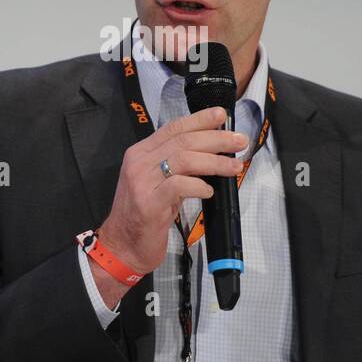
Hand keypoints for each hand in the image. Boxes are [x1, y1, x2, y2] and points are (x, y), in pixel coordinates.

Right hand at [97, 106, 246, 284]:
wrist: (122, 246)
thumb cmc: (144, 215)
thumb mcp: (158, 182)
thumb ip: (178, 166)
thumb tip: (212, 152)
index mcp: (141, 152)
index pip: (174, 127)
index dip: (200, 119)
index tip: (222, 115)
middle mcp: (139, 162)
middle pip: (183, 140)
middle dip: (216, 138)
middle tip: (239, 141)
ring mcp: (142, 181)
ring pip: (185, 159)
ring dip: (215, 161)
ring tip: (233, 166)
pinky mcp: (149, 202)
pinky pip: (180, 185)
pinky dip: (199, 185)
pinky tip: (209, 191)